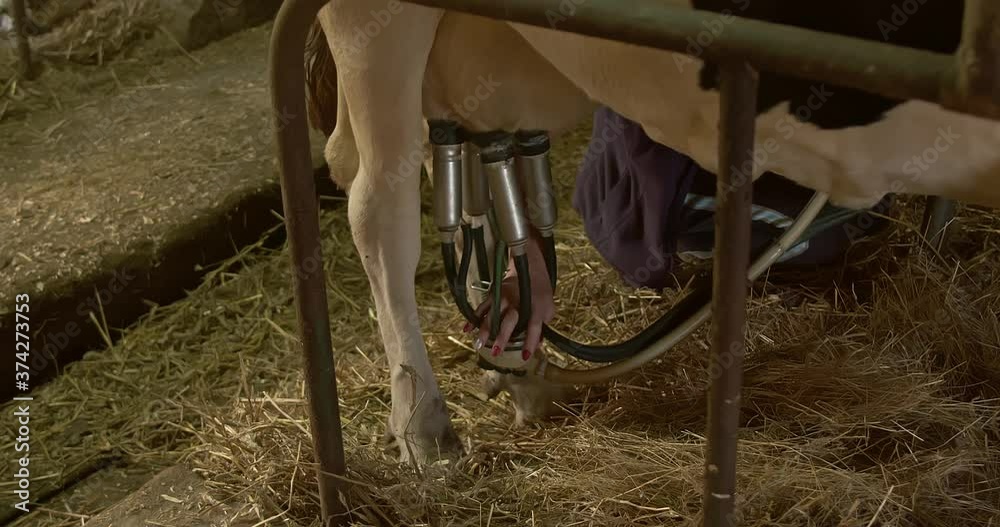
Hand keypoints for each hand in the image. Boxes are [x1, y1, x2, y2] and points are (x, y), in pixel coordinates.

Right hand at [469, 234, 554, 360]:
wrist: (529, 269)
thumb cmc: (540, 294)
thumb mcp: (549, 309)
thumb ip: (543, 327)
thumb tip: (536, 345)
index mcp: (535, 307)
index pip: (534, 326)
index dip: (531, 342)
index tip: (525, 356)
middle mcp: (518, 303)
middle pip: (509, 321)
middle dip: (502, 336)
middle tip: (496, 351)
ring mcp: (504, 298)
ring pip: (493, 315)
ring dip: (485, 330)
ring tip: (479, 345)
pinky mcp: (494, 294)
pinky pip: (482, 307)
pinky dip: (474, 318)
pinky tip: (467, 329)